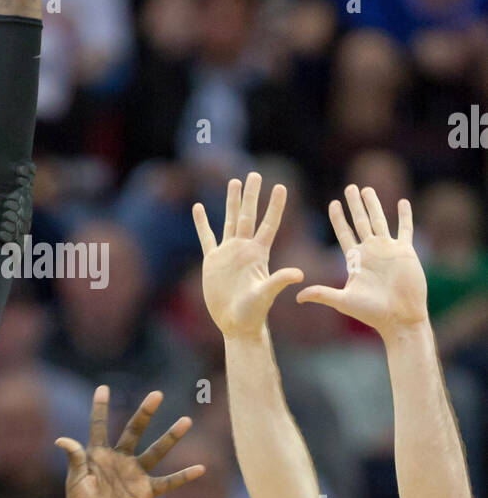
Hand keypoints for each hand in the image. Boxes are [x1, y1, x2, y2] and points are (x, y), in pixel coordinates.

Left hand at [55, 386, 203, 497]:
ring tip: (186, 421)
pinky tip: (201, 468)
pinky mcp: (146, 493)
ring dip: (171, 437)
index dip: (100, 408)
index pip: (99, 427)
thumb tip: (62, 440)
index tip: (103, 388)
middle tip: (157, 394)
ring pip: (156, 451)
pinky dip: (184, 476)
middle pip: (133, 431)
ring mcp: (134, 475)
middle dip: (145, 413)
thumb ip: (76, 460)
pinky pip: (168, 482)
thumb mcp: (76, 483)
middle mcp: (118, 461)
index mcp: (98, 456)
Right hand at [193, 172, 303, 338]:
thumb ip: (279, 281)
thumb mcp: (266, 295)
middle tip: (254, 174)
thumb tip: (298, 274)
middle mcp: (245, 249)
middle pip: (248, 215)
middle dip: (251, 195)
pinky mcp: (213, 261)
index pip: (269, 224)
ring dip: (231, 201)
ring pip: (229, 221)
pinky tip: (198, 208)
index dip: (275, 206)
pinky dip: (202, 222)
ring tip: (233, 181)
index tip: (280, 187)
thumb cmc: (254, 313)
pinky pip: (206, 237)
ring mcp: (228, 253)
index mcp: (259, 254)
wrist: (236, 324)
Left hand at [295, 185, 427, 338]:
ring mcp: (388, 250)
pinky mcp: (405, 252)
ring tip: (367, 189)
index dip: (338, 219)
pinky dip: (404, 216)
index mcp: (355, 260)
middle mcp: (371, 252)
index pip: (344, 233)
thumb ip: (321, 294)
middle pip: (360, 222)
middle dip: (354, 205)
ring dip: (374, 205)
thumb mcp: (343, 301)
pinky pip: (405, 229)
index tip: (333, 203)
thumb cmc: (371, 313)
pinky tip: (402, 202)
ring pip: (380, 220)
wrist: (399, 318)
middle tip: (349, 187)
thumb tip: (296, 297)